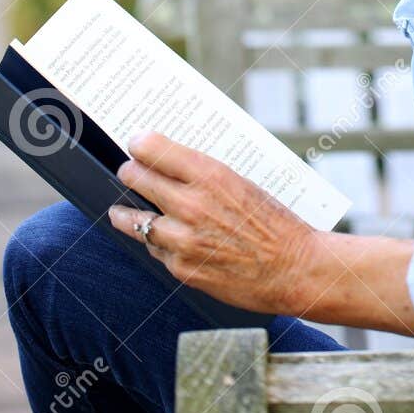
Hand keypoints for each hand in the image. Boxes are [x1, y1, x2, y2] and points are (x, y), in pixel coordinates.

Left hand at [107, 132, 316, 316]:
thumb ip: (205, 175)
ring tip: (121, 211)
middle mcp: (190, 205)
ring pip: (134, 220)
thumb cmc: (274, 223)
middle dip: (130, 172)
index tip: (136, 144)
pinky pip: (155, 249)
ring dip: (127, 212)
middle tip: (129, 171)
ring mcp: (182, 239)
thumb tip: (172, 164)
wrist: (292, 268)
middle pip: (136, 178)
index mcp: (210, 175)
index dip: (140, 144)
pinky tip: (159, 238)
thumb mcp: (243, 183)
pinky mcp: (180, 268)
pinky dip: (155, 242)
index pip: (154, 149)